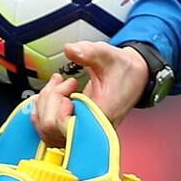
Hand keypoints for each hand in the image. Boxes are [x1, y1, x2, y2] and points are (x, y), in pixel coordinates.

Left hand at [30, 41, 148, 147]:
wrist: (135, 77)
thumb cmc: (124, 70)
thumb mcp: (108, 55)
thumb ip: (88, 52)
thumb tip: (70, 49)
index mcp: (100, 116)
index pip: (65, 126)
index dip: (58, 107)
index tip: (68, 88)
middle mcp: (91, 128)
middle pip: (51, 128)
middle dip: (49, 99)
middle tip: (60, 81)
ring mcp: (83, 130)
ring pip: (47, 130)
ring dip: (45, 104)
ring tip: (57, 85)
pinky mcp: (76, 127)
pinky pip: (51, 128)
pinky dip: (45, 110)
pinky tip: (51, 94)